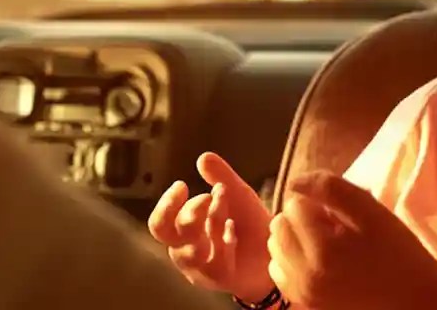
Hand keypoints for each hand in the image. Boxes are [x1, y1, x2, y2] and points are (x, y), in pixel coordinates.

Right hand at [148, 152, 275, 301]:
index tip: (183, 185)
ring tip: (226, 210)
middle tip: (208, 198)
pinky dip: (223, 241)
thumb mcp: (236, 196)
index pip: (160, 223)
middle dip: (186, 212)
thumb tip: (203, 157)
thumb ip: (220, 177)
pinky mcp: (218, 280)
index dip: (167, 204)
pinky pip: (213, 262)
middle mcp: (185, 252)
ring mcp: (200, 269)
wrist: (276, 251)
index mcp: (183, 233)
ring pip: (190, 248)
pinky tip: (233, 231)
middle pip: (166, 236)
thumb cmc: (249, 225)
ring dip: (210, 221)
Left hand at [268, 172, 436, 309]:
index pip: (296, 204)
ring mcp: (302, 293)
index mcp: (323, 250)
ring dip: (294, 238)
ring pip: (275, 248)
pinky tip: (318, 261)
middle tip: (334, 228)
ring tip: (327, 245)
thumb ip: (331, 189)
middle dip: (302, 218)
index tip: (343, 217)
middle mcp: (304, 275)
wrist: (414, 302)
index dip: (319, 203)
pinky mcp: (304, 304)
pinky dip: (291, 261)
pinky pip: (280, 272)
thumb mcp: (372, 212)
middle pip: (279, 225)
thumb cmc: (399, 254)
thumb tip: (295, 183)